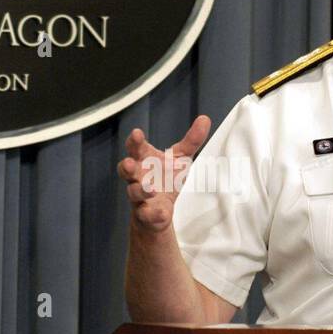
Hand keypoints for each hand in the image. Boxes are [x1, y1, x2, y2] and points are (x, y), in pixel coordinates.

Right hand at [117, 116, 210, 232]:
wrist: (159, 213)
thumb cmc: (166, 179)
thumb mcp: (181, 159)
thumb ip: (191, 141)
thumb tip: (205, 118)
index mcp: (144, 160)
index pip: (135, 148)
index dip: (134, 141)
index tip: (137, 133)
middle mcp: (138, 177)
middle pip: (127, 170)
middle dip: (127, 166)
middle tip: (129, 162)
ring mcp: (139, 197)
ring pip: (133, 193)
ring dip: (140, 190)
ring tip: (150, 189)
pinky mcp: (145, 215)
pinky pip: (146, 215)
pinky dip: (153, 214)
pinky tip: (162, 212)